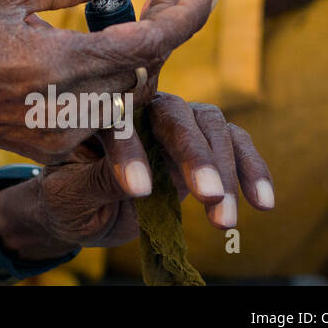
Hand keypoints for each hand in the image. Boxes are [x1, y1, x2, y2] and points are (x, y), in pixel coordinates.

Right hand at [0, 0, 216, 182]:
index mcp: (58, 63)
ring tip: (144, 16)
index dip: (187, 15)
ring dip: (140, 57)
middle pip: (146, 68)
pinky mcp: (50, 149)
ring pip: (128, 94)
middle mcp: (66, 107)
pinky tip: (106, 50)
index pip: (150, 43)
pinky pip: (101, 113)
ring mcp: (60, 135)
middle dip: (166, 28)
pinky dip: (111, 81)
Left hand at [0, 94, 274, 254]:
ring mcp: (173, 124)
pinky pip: (234, 144)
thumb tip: (135, 181)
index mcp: (98, 111)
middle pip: (174, 113)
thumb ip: (98, 183)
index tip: (141, 191)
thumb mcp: (69, 197)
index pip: (119, 115)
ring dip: (225, 168)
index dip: (132, 148)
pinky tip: (262, 203)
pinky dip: (252, 169)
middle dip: (195, 155)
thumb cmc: (65, 199)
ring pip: (209, 124)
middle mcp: (139, 107)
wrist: (80, 214)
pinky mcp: (200, 146)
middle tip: (208, 198)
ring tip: (222, 220)